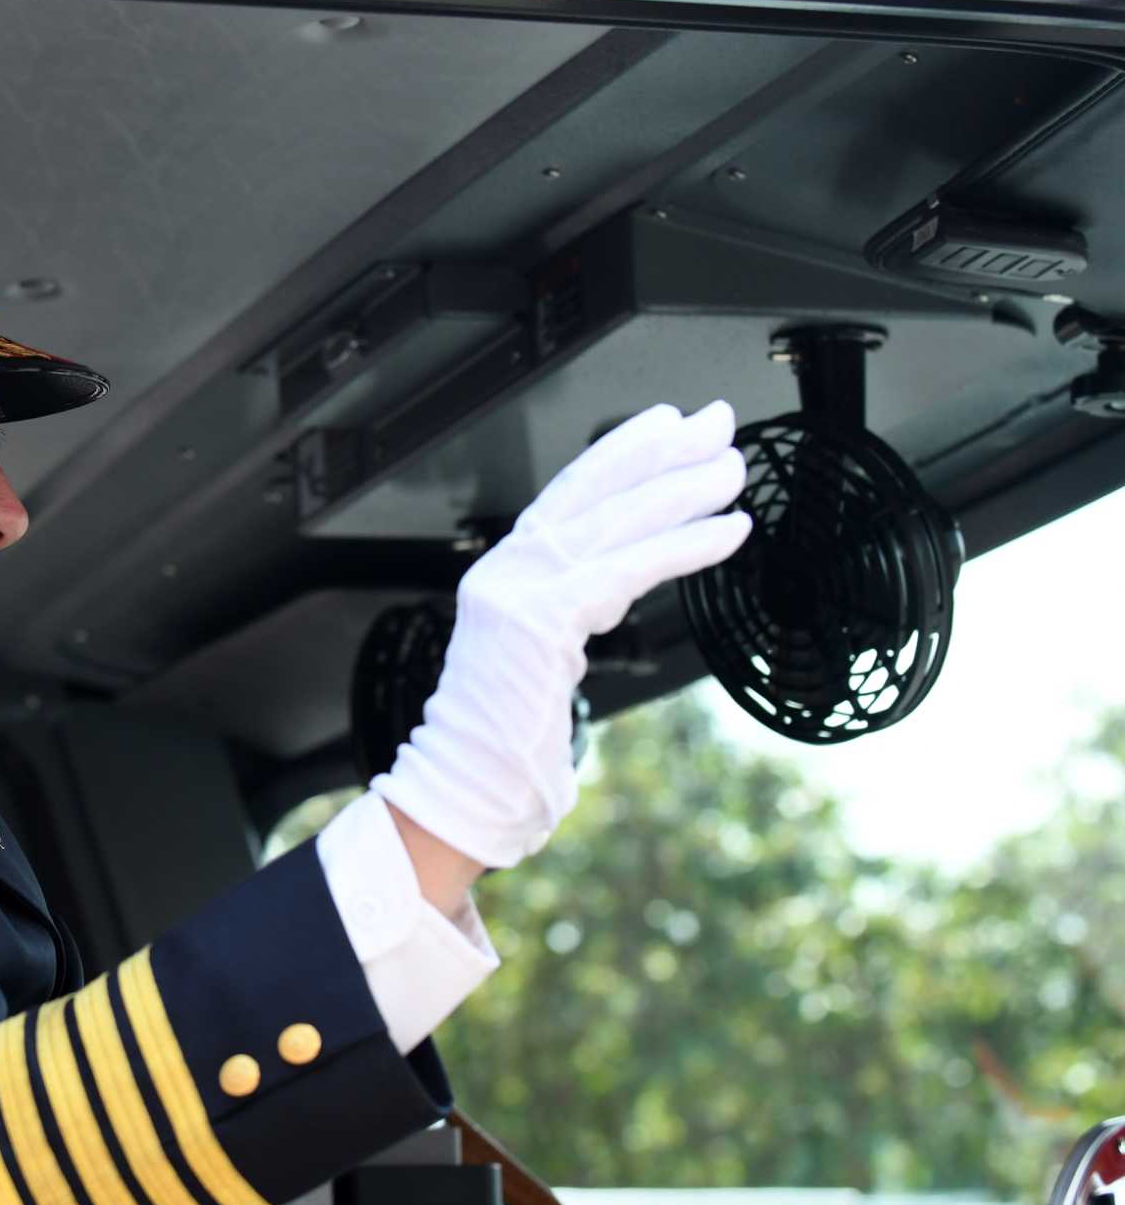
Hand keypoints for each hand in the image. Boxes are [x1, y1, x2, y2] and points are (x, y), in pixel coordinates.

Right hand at [373, 401, 751, 869]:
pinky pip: (630, 568)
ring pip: (615, 520)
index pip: (570, 492)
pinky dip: (685, 545)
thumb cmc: (508, 734)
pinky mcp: (543, 618)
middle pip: (594, 491)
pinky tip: (729, 531)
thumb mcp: (544, 652)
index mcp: (506, 570)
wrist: (468, 780)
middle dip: (661, 451)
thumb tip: (626, 577)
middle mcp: (509, 568)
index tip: (670, 423)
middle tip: (719, 424)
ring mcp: (519, 589)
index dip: (622, 452)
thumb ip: (574, 607)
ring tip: (735, 472)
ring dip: (684, 490)